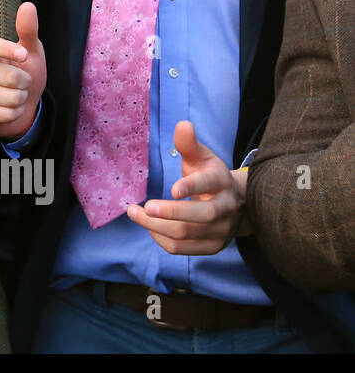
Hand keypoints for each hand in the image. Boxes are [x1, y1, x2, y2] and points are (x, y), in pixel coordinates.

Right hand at [0, 2, 46, 140]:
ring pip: (9, 98)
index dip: (8, 50)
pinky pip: (3, 114)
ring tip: (16, 97)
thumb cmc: (25, 74)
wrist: (22, 105)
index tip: (24, 55)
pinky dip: (14, 114)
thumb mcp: (31, 52)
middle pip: (9, 76)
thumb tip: (27, 5)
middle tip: (23, 84)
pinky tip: (9, 110)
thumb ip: (28, 30)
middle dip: (26, 83)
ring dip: (21, 100)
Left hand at [127, 120, 248, 254]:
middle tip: (142, 208)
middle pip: (200, 216)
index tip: (172, 189)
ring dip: (156, 226)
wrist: (237, 204)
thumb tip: (182, 124)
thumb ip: (188, 144)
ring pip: (187, 234)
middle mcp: (226, 208)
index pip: (209, 184)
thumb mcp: (201, 158)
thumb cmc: (210, 176)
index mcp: (221, 181)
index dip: (191, 186)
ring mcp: (222, 231)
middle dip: (170, 213)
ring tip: (135, 213)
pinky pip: (183, 248)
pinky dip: (162, 239)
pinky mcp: (213, 246)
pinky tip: (151, 227)